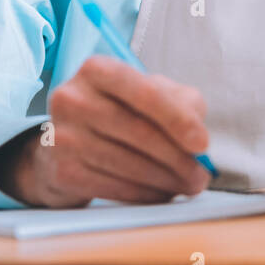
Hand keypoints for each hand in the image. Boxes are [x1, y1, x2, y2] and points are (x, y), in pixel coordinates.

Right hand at [0, 55, 210, 207]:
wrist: (66, 144)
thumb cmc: (119, 112)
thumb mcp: (150, 94)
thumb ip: (182, 102)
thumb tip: (197, 135)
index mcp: (97, 70)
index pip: (146, 92)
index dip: (178, 119)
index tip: (203, 144)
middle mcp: (72, 99)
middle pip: (139, 132)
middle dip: (179, 158)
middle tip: (201, 175)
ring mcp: (62, 137)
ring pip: (129, 164)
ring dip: (167, 180)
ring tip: (187, 185)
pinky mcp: (62, 172)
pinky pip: (116, 187)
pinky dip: (146, 194)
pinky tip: (162, 192)